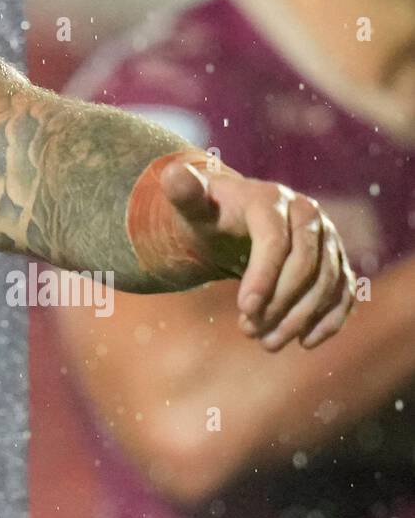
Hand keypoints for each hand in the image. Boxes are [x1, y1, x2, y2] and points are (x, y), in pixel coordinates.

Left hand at [160, 160, 356, 350]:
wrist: (232, 217)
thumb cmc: (208, 213)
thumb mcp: (191, 204)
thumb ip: (183, 192)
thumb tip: (172, 174)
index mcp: (271, 198)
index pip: (275, 240)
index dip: (263, 277)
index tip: (244, 309)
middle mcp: (307, 214)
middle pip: (305, 265)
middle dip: (279, 304)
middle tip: (249, 332)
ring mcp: (327, 237)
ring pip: (327, 283)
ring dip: (300, 319)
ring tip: (266, 343)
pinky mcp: (337, 260)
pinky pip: (344, 292)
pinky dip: (329, 320)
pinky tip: (305, 343)